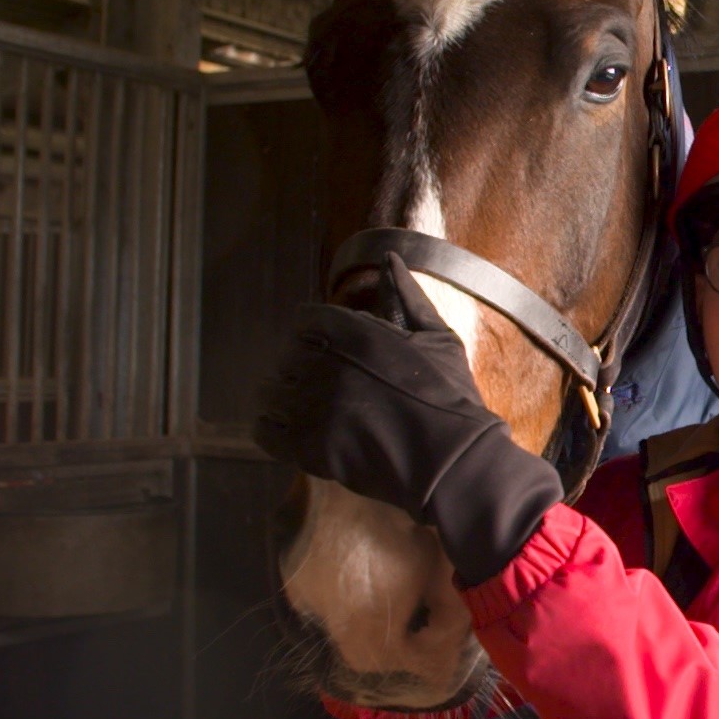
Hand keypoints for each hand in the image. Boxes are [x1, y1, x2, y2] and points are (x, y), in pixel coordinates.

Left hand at [254, 254, 562, 583]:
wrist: (452, 461)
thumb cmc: (450, 397)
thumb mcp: (437, 338)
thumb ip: (408, 295)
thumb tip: (390, 257)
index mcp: (357, 334)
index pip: (305, 319)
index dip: (314, 332)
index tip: (326, 348)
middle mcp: (329, 366)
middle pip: (286, 355)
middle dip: (299, 366)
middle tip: (317, 383)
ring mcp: (316, 408)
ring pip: (271, 392)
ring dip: (282, 397)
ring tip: (301, 408)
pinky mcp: (309, 448)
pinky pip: (265, 431)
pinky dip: (269, 429)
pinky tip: (287, 430)